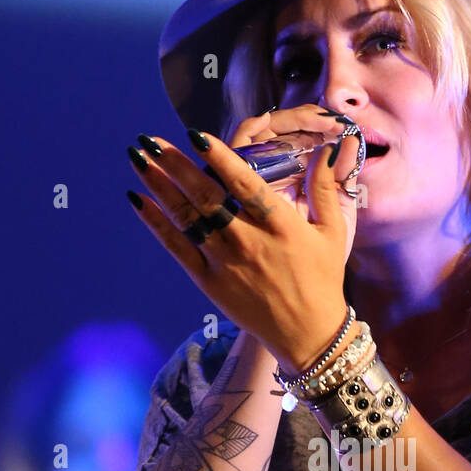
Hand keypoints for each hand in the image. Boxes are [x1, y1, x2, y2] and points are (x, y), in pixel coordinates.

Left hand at [126, 104, 361, 374]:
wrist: (308, 335)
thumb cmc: (322, 280)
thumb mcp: (333, 233)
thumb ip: (326, 188)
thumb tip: (328, 149)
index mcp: (280, 225)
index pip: (245, 185)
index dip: (219, 158)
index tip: (195, 134)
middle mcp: (248, 241)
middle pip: (206, 197)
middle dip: (175, 164)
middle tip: (148, 139)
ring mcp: (225, 263)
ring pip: (186, 218)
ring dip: (159, 186)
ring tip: (137, 158)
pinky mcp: (209, 282)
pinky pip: (177, 248)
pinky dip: (156, 223)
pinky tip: (138, 199)